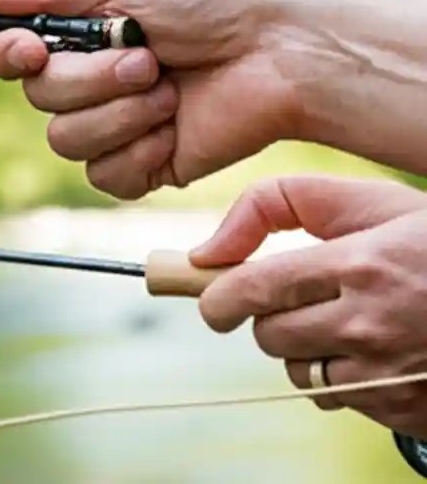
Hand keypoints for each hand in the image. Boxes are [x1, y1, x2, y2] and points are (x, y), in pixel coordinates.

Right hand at [0, 0, 306, 198]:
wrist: (280, 52)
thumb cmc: (209, 0)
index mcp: (79, 33)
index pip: (10, 56)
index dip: (12, 57)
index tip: (33, 50)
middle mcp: (90, 80)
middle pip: (38, 100)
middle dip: (92, 80)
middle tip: (146, 59)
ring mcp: (115, 125)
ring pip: (66, 142)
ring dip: (121, 114)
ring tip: (169, 92)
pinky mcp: (144, 166)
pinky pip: (105, 177)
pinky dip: (140, 152)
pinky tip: (174, 129)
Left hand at [193, 174, 426, 437]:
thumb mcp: (369, 200)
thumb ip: (275, 204)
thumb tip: (206, 251)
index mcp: (360, 264)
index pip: (253, 290)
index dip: (218, 297)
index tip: (212, 299)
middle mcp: (371, 324)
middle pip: (269, 336)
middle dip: (272, 317)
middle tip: (303, 299)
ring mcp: (388, 373)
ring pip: (298, 373)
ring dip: (306, 350)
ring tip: (347, 321)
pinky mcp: (402, 408)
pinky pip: (335, 399)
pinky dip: (341, 377)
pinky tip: (374, 349)